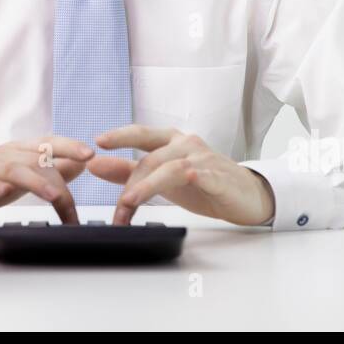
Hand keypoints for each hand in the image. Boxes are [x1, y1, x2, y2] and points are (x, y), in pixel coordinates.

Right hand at [0, 135, 93, 223]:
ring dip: (36, 181)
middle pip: (36, 155)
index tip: (92, 153)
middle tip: (84, 166)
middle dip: (61, 163)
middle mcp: (4, 156)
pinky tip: (2, 191)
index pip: (47, 143)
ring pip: (14, 170)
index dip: (69, 145)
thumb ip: (47, 169)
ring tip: (54, 194)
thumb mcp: (18, 174)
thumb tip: (80, 165)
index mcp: (17, 152)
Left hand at [87, 125, 274, 225]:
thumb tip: (94, 164)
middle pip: (151, 156)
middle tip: (117, 209)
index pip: (142, 134)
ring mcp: (202, 159)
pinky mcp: (216, 176)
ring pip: (168, 166)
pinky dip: (176, 182)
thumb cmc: (204, 184)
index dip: (120, 136)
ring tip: (129, 203)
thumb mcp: (162, 178)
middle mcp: (186, 144)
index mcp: (172, 142)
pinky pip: (193, 175)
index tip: (96, 144)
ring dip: (146, 186)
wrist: (248, 197)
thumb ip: (129, 170)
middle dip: (130, 183)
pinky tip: (164, 191)